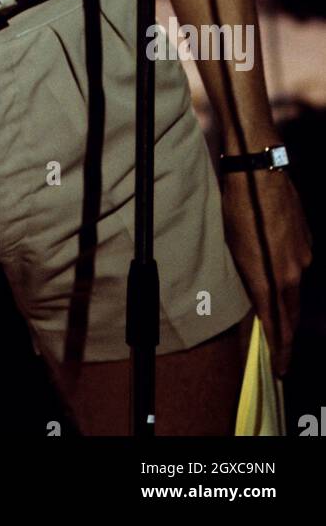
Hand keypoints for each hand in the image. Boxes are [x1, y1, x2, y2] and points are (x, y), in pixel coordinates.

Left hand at [220, 167, 313, 376]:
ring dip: (287, 306)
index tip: (281, 369)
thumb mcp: (234, 247)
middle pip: (291, 314)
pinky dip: (290, 279)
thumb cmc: (238, 208)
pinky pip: (299, 269)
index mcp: (271, 278)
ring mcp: (303, 257)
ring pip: (296, 290)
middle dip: (288, 338)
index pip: (277, 324)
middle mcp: (293, 273)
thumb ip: (249, 278)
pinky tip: (281, 278)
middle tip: (284, 358)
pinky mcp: (307, 242)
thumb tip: (257, 297)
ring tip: (280, 323)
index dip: (280, 349)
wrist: (259, 172)